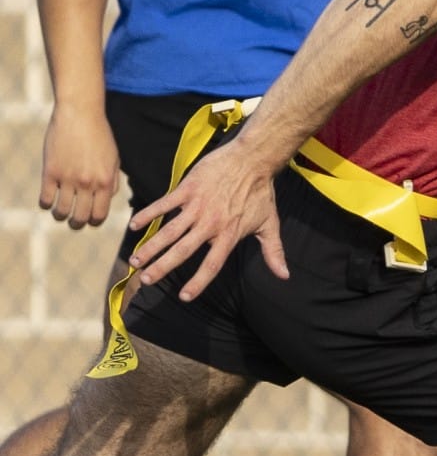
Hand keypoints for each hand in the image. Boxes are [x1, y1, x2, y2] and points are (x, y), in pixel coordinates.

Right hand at [39, 104, 119, 229]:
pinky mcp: (50, 171)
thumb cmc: (100, 136)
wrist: (80, 114)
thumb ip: (112, 180)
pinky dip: (46, 204)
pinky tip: (48, 201)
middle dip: (77, 223)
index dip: (94, 221)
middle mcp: (87, 183)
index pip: (100, 214)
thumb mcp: (114, 158)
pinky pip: (45, 198)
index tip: (90, 220)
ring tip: (60, 213)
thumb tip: (107, 200)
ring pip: (62, 211)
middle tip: (74, 221)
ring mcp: (68, 178)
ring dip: (60, 216)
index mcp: (106, 181)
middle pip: (81, 217)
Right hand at [126, 140, 285, 301]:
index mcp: (229, 234)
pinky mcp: (188, 189)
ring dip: (151, 246)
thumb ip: (274, 251)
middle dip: (163, 266)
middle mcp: (211, 224)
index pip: (212, 264)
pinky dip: (149, 214)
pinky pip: (164, 204)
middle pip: (183, 250)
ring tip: (135, 260)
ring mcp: (198, 206)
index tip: (184, 296)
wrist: (253, 159)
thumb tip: (284, 275)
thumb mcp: (270, 224)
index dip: (199, 281)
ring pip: (170, 230)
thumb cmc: (261, 193)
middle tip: (145, 280)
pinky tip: (134, 226)